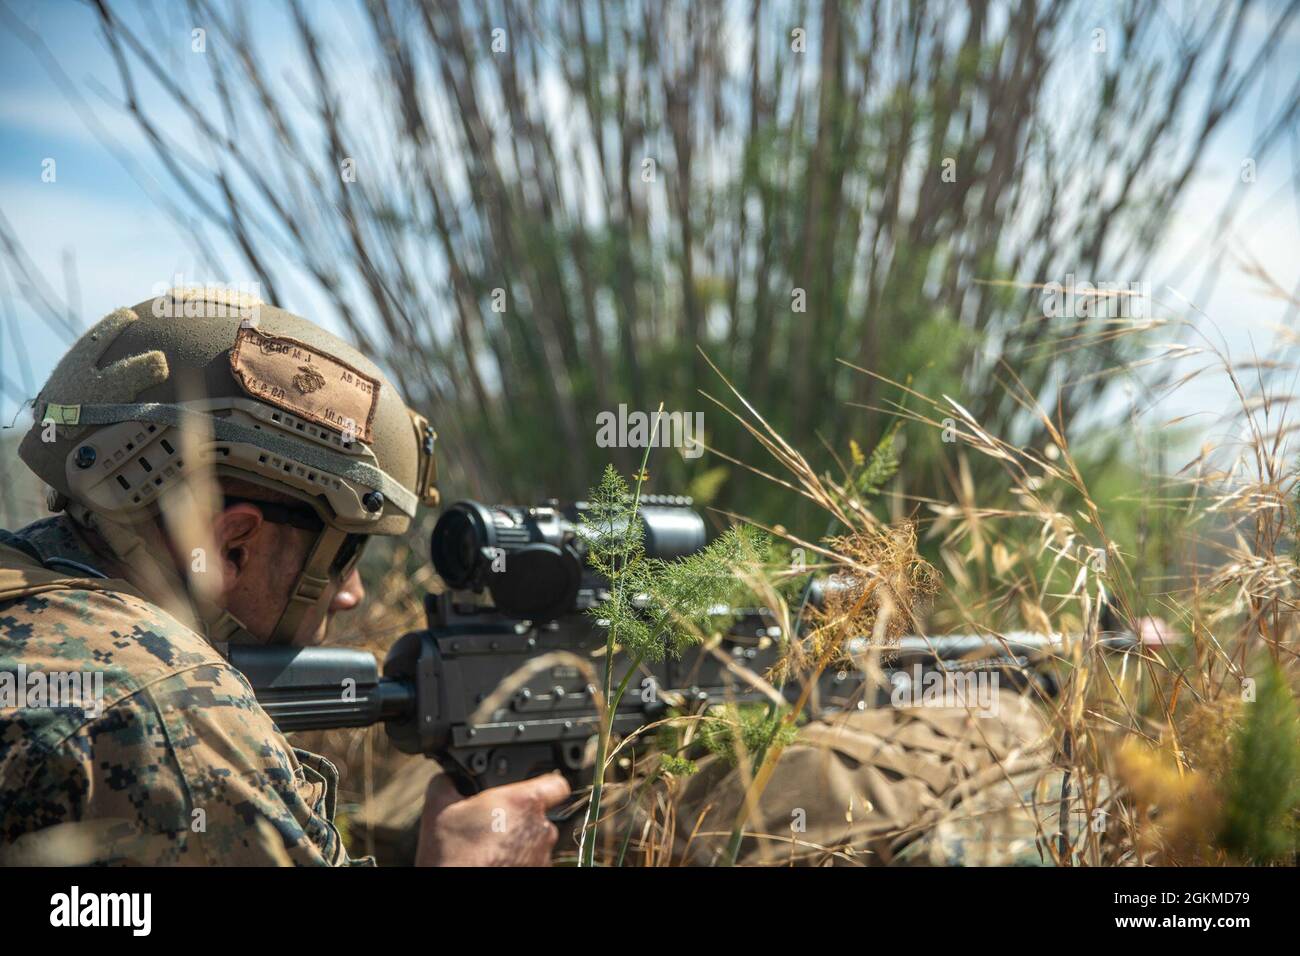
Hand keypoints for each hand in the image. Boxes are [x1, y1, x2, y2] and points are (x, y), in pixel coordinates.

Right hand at [415, 771, 571, 865]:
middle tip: (494, 821)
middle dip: (520, 816)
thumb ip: (448, 782)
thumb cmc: (452, 852)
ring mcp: (542, 855)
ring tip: (491, 844)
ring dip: (518, 840)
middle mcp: (541, 828)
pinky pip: (531, 860)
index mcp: (525, 802)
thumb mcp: (439, 807)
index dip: (546, 783)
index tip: (532, 788)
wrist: (454, 890)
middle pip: (540, 814)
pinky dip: (517, 859)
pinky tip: (495, 859)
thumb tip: (448, 778)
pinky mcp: (538, 873)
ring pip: (535, 839)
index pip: (557, 784)